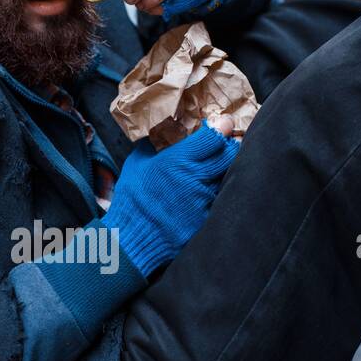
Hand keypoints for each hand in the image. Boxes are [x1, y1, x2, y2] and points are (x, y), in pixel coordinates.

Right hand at [100, 119, 239, 277]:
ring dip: (222, 171)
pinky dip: (214, 195)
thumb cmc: (131, 198)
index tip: (225, 123)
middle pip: (229, 155)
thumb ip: (154, 145)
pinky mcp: (206, 219)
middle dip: (230, 147)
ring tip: (213, 170)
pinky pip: (218, 201)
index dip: (224, 127)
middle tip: (225, 145)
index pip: (215, 137)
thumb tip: (163, 131)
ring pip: (226, 178)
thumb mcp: (137, 163)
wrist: (131, 237)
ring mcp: (203, 201)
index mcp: (179, 160)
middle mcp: (196, 178)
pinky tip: (203, 196)